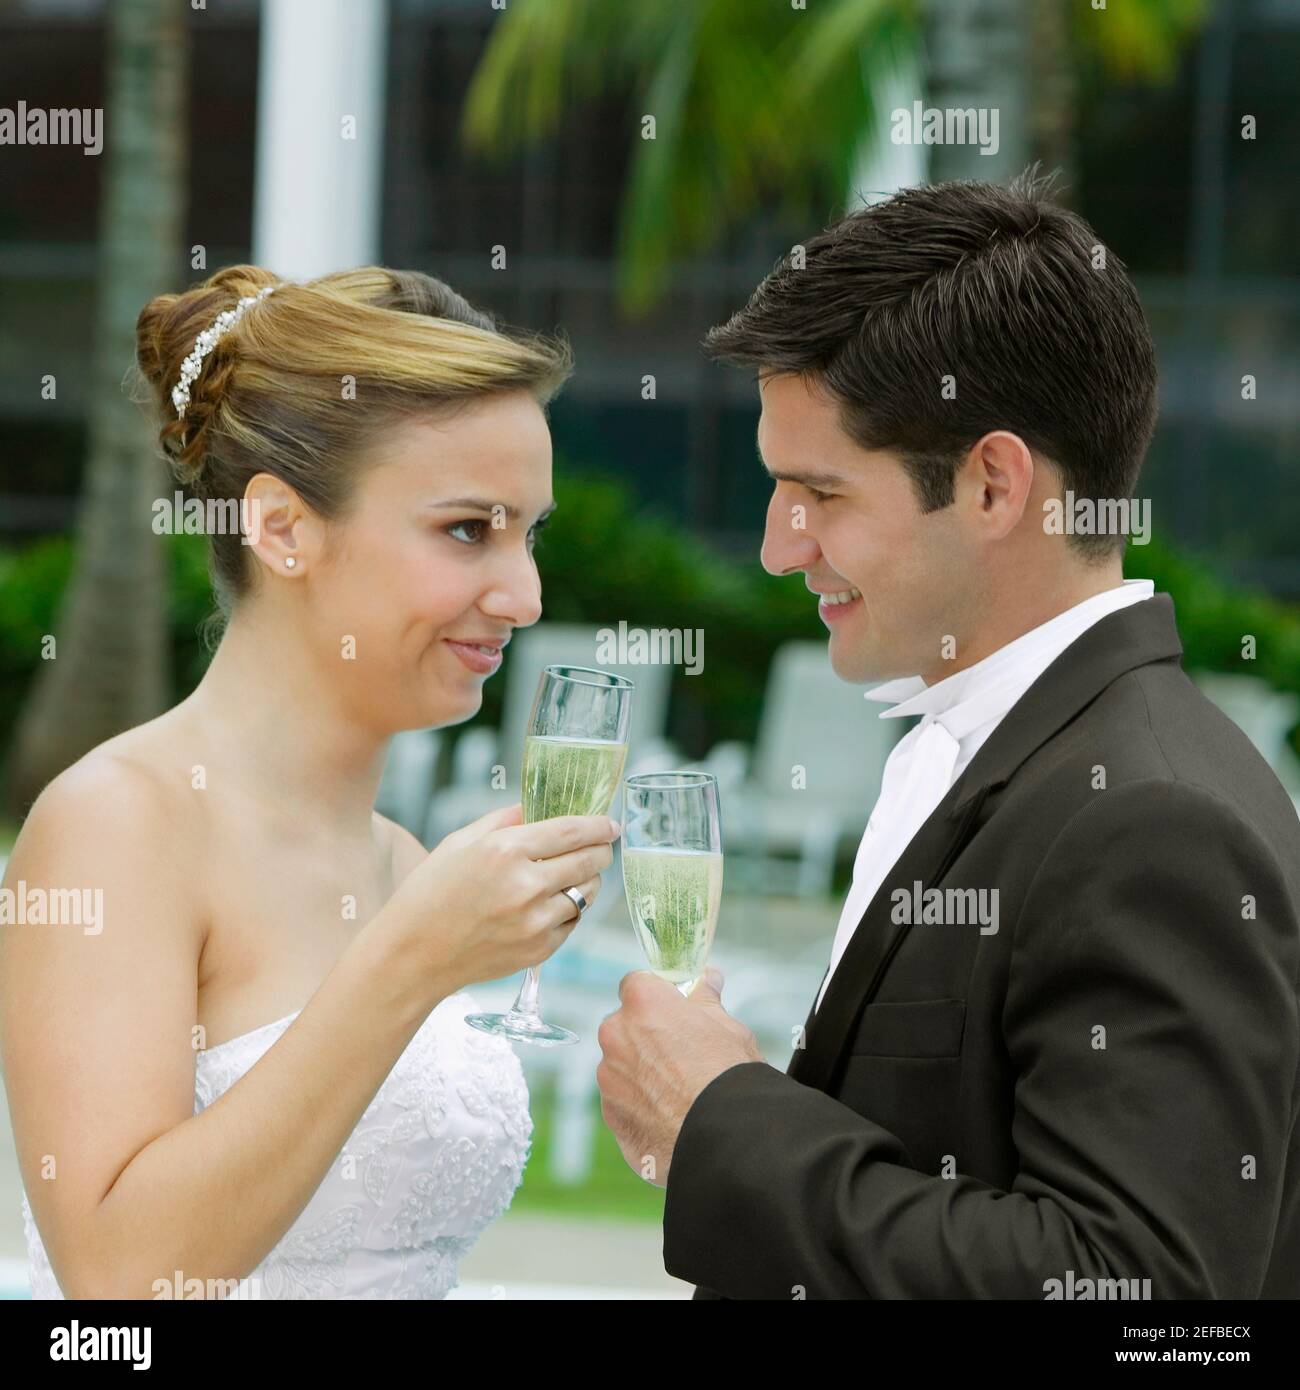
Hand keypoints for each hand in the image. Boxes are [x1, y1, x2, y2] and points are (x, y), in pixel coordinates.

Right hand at [377, 803, 618, 999]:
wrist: (413, 955)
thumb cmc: (429, 894)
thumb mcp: (460, 843)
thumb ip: (505, 820)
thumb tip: (538, 806)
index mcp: (505, 850)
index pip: (572, 830)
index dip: (598, 825)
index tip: (609, 824)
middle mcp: (526, 885)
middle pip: (589, 861)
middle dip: (601, 850)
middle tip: (600, 846)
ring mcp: (535, 921)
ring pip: (588, 893)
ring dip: (588, 881)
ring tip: (572, 875)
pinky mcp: (538, 949)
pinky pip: (572, 922)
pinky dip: (569, 910)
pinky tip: (549, 904)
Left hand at [596, 967, 765, 1187]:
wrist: (724, 1139)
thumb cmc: (728, 1076)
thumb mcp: (727, 1026)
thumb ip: (706, 999)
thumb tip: (707, 979)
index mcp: (643, 1004)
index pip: (637, 984)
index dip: (657, 997)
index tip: (673, 1011)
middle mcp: (616, 1036)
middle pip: (625, 1027)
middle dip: (647, 1037)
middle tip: (683, 1056)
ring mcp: (609, 1078)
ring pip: (622, 1067)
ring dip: (642, 1074)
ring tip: (680, 1095)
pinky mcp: (611, 1116)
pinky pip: (623, 1103)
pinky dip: (641, 1108)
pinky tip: (671, 1118)